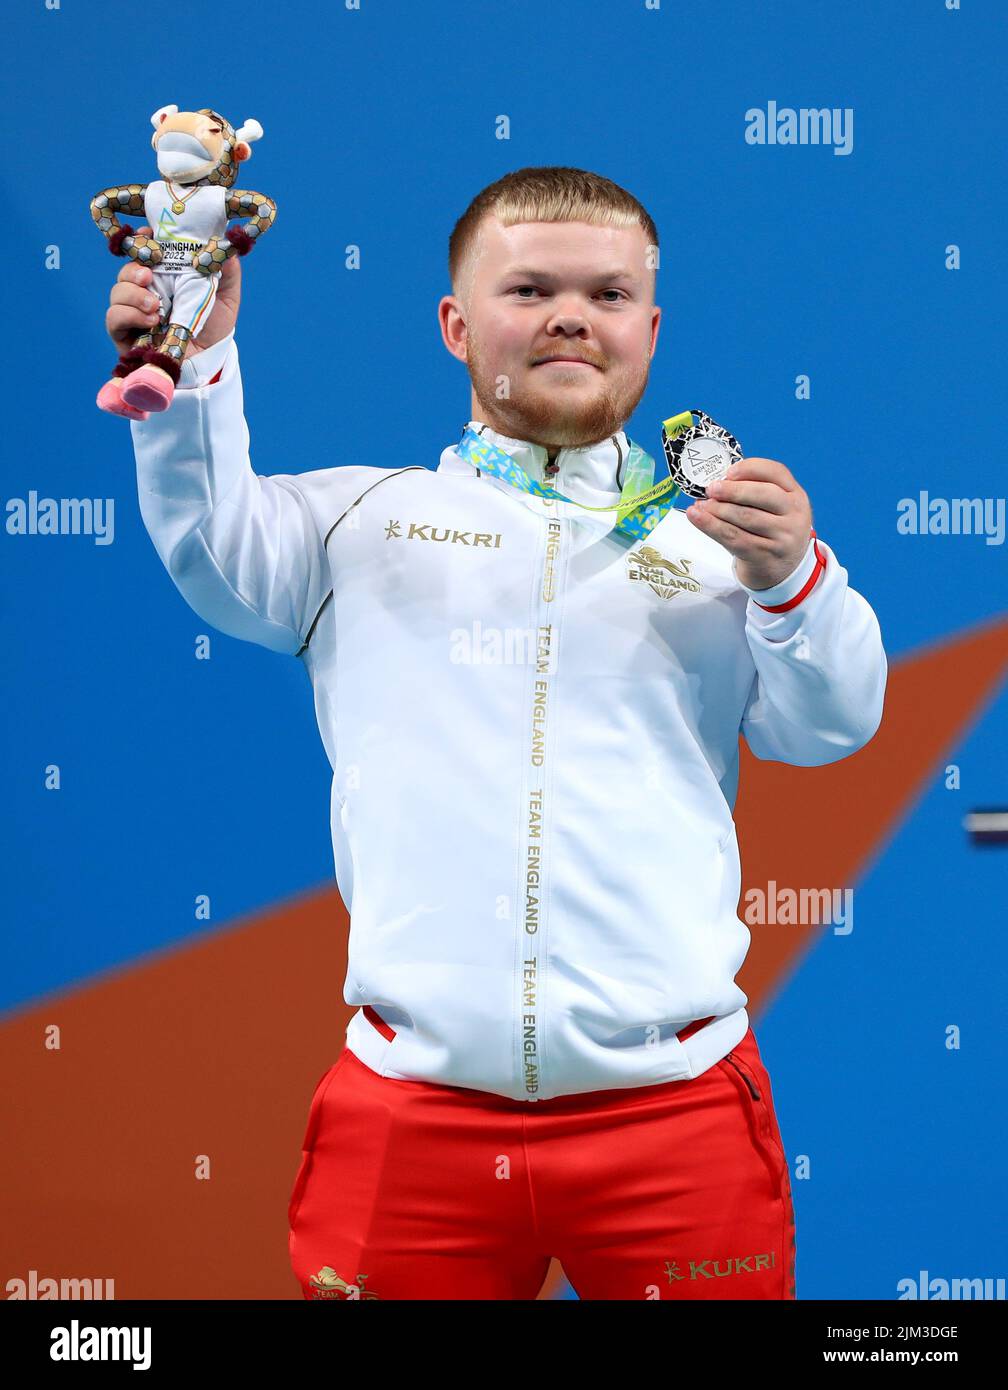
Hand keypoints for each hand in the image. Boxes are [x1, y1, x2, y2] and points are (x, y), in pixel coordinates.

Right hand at [105, 225, 241, 361]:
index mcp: (163, 277)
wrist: (209, 360)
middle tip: (148, 276)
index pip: (142, 253)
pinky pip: (113, 318)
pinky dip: (129, 315)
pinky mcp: (124, 335)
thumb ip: (227, 271)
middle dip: (134, 270)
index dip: (141, 241)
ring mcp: (132, 312)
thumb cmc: (213, 327)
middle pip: (126, 271)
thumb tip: (224, 247)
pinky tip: (150, 321)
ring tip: (155, 306)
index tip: (148, 235)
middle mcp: (144, 291)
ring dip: (133, 295)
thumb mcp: (226, 297)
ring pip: (117, 292)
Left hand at [685, 457, 812, 590]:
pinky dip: (712, 526)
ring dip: (719, 509)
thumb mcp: (773, 508)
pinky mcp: (765, 555)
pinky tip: (697, 518)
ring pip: (746, 517)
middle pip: (763, 494)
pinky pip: (734, 538)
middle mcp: (794, 514)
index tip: (728, 471)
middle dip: (733, 490)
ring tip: (701, 504)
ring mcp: (783, 536)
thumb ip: (752, 490)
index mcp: (796, 495)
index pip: (776, 472)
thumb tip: (716, 482)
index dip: (750, 468)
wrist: (780, 569)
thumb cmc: (770, 530)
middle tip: (711, 489)